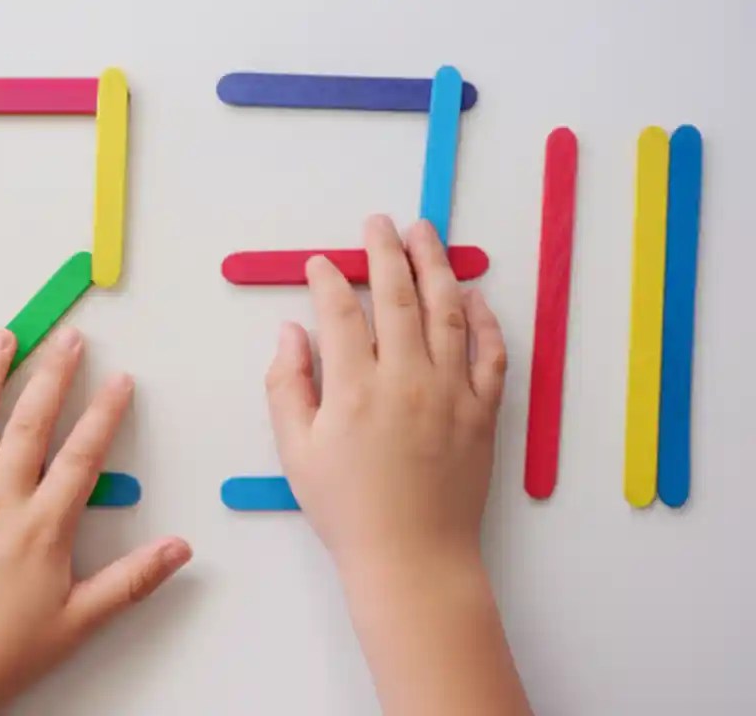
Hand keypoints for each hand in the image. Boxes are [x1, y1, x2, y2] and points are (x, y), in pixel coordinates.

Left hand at [0, 327, 191, 715]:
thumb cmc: (3, 652)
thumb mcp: (78, 622)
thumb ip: (131, 581)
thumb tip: (181, 550)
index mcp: (41, 529)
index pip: (81, 456)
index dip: (104, 414)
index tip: (120, 380)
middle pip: (29, 424)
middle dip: (53, 375)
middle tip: (69, 338)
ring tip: (4, 334)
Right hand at [264, 216, 528, 713]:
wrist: (412, 557)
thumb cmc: (347, 509)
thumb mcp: (295, 451)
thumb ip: (288, 386)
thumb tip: (290, 334)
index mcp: (355, 388)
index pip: (341, 312)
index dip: (328, 280)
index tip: (321, 263)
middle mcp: (407, 378)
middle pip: (398, 296)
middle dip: (386, 251)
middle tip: (379, 222)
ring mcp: (452, 391)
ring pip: (448, 311)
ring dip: (436, 266)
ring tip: (426, 234)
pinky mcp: (483, 411)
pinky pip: (491, 353)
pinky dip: (486, 319)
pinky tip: (474, 295)